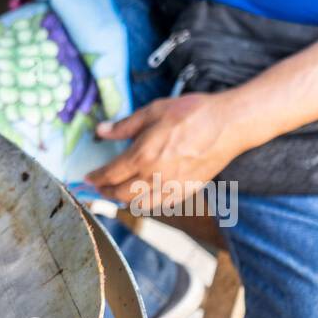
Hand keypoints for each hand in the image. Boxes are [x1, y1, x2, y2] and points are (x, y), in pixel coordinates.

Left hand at [85, 93, 250, 212]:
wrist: (230, 124)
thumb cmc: (192, 113)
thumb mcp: (154, 111)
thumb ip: (125, 126)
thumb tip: (100, 131)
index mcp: (143, 157)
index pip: (110, 175)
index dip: (95, 178)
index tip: (87, 178)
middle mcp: (154, 177)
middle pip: (120, 194)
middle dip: (106, 192)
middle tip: (100, 187)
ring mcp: (171, 187)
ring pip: (139, 205)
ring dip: (124, 200)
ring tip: (119, 193)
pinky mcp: (187, 191)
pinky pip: (160, 205)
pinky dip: (147, 204)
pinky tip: (144, 197)